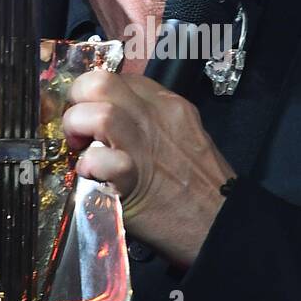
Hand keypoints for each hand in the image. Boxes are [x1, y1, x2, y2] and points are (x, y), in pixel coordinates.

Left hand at [62, 69, 233, 267]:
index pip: (118, 78)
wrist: (223, 222)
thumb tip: (109, 125)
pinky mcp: (135, 178)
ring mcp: (145, 144)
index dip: (94, 95)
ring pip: (99, 112)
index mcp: (166, 103)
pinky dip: (89, 166)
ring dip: (77, 129)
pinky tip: (92, 177)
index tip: (91, 117)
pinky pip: (101, 159)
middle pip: (102, 81)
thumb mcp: (182, 136)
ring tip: (80, 149)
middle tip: (78, 128)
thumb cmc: (200, 185)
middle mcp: (155, 115)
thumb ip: (148, 123)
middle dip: (78, 100)